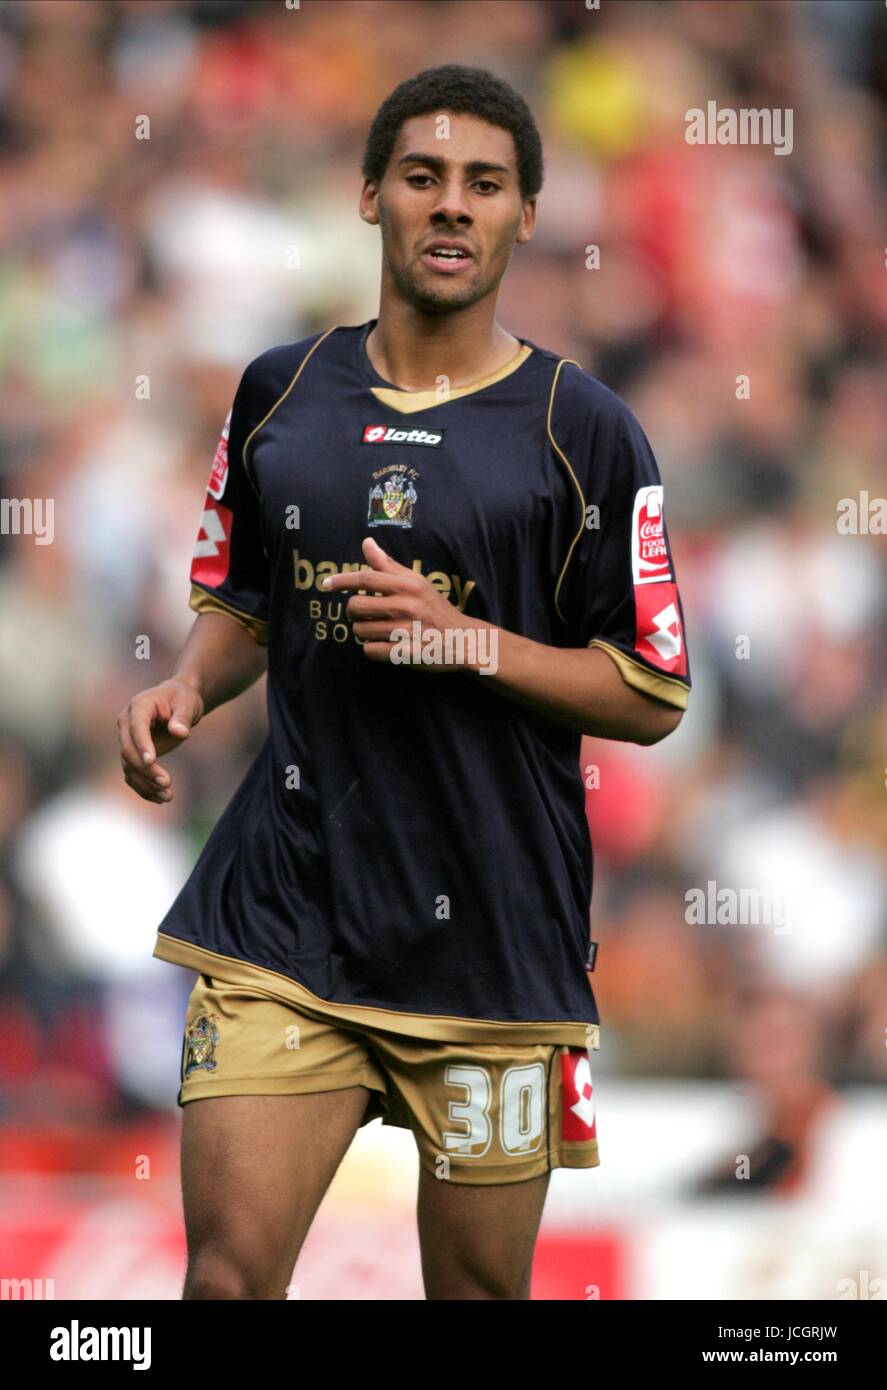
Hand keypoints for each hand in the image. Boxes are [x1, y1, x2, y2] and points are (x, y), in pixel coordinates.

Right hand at [117, 678, 203, 801]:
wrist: (178, 702)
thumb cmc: (183, 699)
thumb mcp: (188, 703)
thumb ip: (183, 717)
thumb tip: (179, 732)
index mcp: (139, 706)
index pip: (137, 728)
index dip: (142, 745)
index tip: (151, 761)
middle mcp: (127, 723)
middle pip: (128, 750)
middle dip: (146, 770)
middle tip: (168, 783)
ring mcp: (127, 740)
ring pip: (128, 766)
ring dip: (145, 783)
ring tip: (168, 796)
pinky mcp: (132, 754)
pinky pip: (133, 774)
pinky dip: (144, 788)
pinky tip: (161, 798)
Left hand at [322, 536, 477, 670]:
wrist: (461, 640)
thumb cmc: (435, 609)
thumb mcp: (416, 583)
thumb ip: (388, 565)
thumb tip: (366, 543)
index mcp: (408, 586)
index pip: (367, 579)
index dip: (342, 580)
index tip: (326, 584)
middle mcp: (406, 606)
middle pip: (356, 607)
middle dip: (353, 612)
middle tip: (363, 614)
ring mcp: (405, 631)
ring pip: (360, 631)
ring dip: (364, 632)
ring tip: (380, 630)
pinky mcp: (404, 653)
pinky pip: (370, 650)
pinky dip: (372, 649)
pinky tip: (386, 645)